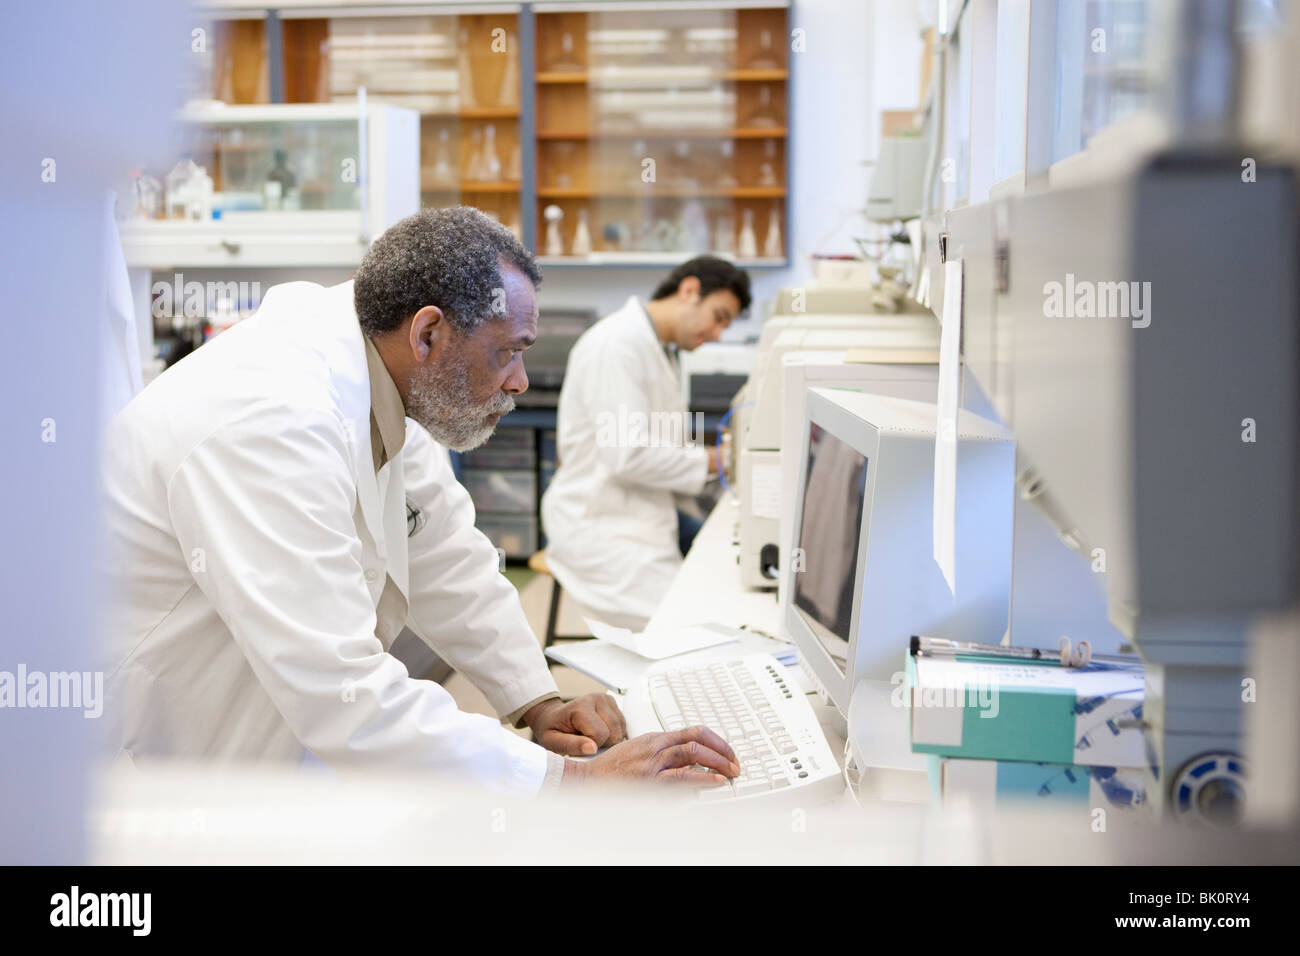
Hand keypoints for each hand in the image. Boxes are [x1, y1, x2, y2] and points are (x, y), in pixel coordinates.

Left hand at [524, 694, 627, 756]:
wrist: (552, 716)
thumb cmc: (552, 730)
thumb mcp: (553, 741)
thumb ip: (571, 745)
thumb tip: (593, 749)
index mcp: (581, 706)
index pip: (600, 734)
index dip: (592, 746)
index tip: (579, 743)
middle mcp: (597, 698)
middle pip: (614, 733)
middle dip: (603, 743)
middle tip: (585, 740)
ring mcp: (606, 699)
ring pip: (621, 730)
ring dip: (609, 739)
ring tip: (590, 735)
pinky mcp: (613, 703)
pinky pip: (623, 726)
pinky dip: (613, 734)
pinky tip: (599, 731)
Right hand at [562, 726, 740, 786]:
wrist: (587, 780)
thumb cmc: (611, 771)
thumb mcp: (639, 754)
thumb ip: (663, 756)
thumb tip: (687, 766)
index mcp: (655, 738)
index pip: (693, 731)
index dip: (716, 740)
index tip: (728, 752)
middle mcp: (656, 745)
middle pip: (698, 738)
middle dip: (722, 750)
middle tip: (735, 763)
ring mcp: (653, 761)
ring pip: (693, 752)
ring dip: (718, 762)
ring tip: (731, 772)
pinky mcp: (650, 779)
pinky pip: (682, 775)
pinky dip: (703, 777)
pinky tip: (715, 782)